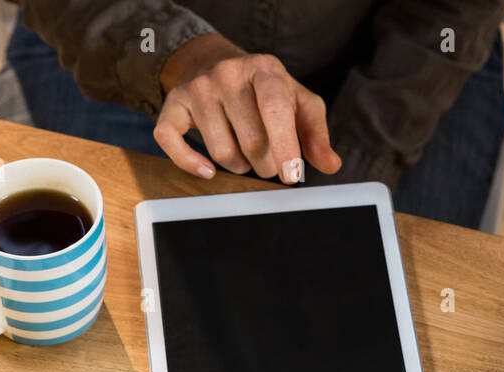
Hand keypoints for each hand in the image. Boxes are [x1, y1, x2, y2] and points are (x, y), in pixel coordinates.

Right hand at [155, 34, 341, 183]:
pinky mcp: (173, 105)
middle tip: (269, 161)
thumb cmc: (264, 91)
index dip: (285, 146)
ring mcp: (197, 89)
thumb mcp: (298, 102)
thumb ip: (315, 133)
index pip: (275, 109)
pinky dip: (192, 164)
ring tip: (245, 154)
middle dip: (266, 164)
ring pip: (221, 151)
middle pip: (251, 141)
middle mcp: (227, 74)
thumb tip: (330, 164)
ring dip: (239, 166)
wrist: (215, 63)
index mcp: (264, 70)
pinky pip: (174, 144)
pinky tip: (208, 170)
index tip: (291, 175)